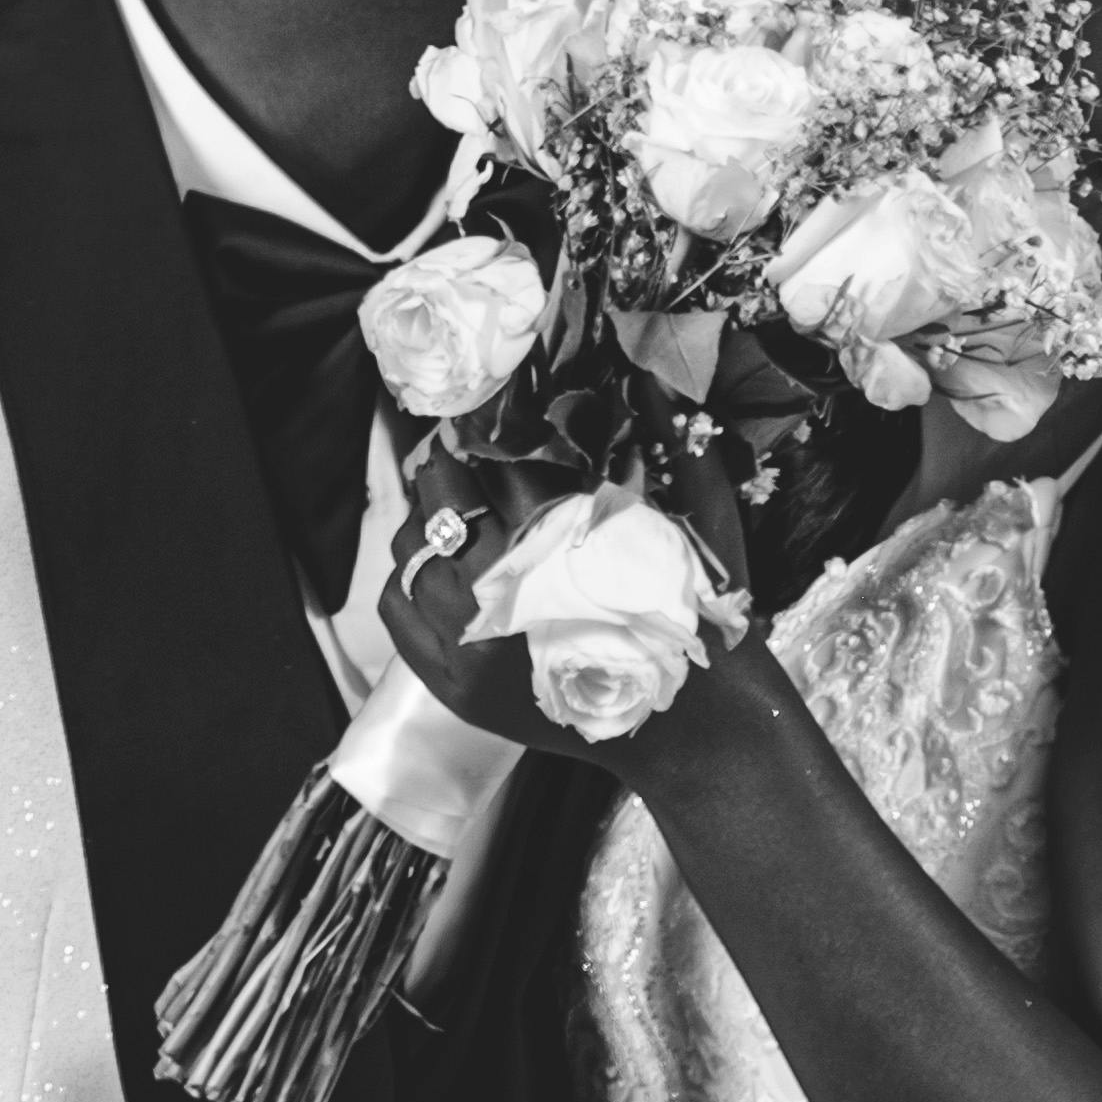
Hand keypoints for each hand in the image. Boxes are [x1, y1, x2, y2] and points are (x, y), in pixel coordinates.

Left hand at [380, 429, 756, 765]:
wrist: (693, 729)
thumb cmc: (702, 618)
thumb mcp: (704, 523)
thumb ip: (678, 443)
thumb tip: (654, 373)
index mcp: (560, 545)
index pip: (497, 463)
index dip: (487, 431)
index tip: (486, 416)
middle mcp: (503, 597)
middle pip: (442, 502)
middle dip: (449, 469)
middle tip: (462, 453)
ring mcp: (470, 647)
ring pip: (413, 551)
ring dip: (428, 518)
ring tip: (452, 505)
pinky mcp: (455, 688)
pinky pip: (397, 610)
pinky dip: (408, 575)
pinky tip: (435, 561)